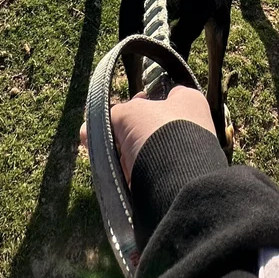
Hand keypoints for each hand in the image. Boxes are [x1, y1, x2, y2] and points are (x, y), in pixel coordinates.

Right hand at [81, 85, 216, 184]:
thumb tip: (86, 130)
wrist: (177, 183)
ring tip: (110, 158)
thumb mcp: (130, 114)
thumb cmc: (160, 134)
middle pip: (150, 125)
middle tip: (111, 137)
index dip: (139, 100)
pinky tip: (118, 175)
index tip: (124, 109)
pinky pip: (147, 173)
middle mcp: (191, 127)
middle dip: (127, 132)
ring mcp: (184, 156)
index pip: (162, 94)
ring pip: (146, 151)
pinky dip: (131, 174)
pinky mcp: (174, 182)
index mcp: (188, 101)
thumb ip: (110, 116)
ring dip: (126, 155)